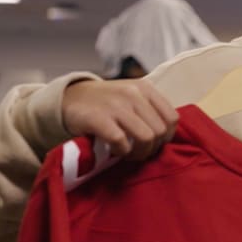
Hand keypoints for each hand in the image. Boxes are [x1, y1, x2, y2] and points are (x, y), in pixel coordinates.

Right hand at [61, 78, 177, 160]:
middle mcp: (133, 94)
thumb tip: (167, 137)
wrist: (68, 98)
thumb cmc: (104, 102)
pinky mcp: (98, 118)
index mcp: (145, 89)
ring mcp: (116, 105)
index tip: (155, 143)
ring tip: (128, 153)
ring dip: (139, 152)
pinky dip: (121, 151)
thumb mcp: (131, 97)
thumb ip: (150, 110)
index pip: (173, 118)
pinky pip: (122, 142)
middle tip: (139, 151)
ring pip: (146, 138)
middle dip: (152, 148)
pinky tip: (114, 149)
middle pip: (160, 131)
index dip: (167, 137)